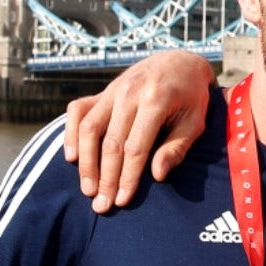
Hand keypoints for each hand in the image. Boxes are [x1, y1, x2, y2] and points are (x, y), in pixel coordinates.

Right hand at [64, 51, 214, 211]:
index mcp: (156, 100)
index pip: (136, 147)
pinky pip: (78, 111)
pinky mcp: (102, 91)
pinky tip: (71, 157)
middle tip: (101, 205)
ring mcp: (112, 90)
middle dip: (105, 178)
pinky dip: (70, 133)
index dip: (127, 176)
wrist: (179, 61)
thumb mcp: (196, 121)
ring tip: (88, 189)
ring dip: (86, 162)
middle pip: (110, 142)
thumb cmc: (192, 97)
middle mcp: (129, 93)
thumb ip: (177, 147)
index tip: (122, 200)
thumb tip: (157, 175)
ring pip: (89, 129)